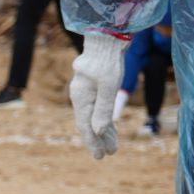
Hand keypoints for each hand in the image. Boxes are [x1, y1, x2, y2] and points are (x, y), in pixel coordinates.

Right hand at [69, 35, 128, 159]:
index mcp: (81, 98)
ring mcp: (87, 91)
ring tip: (113, 144)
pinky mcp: (95, 86)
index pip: (85, 126)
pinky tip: (110, 125)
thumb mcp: (108, 85)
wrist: (106, 37)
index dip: (93, 142)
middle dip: (100, 139)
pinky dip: (104, 118)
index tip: (100, 157)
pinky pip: (98, 107)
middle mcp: (81, 96)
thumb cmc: (108, 60)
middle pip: (89, 123)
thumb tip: (98, 131)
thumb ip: (103, 108)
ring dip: (104, 131)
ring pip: (94, 116)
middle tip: (108, 154)